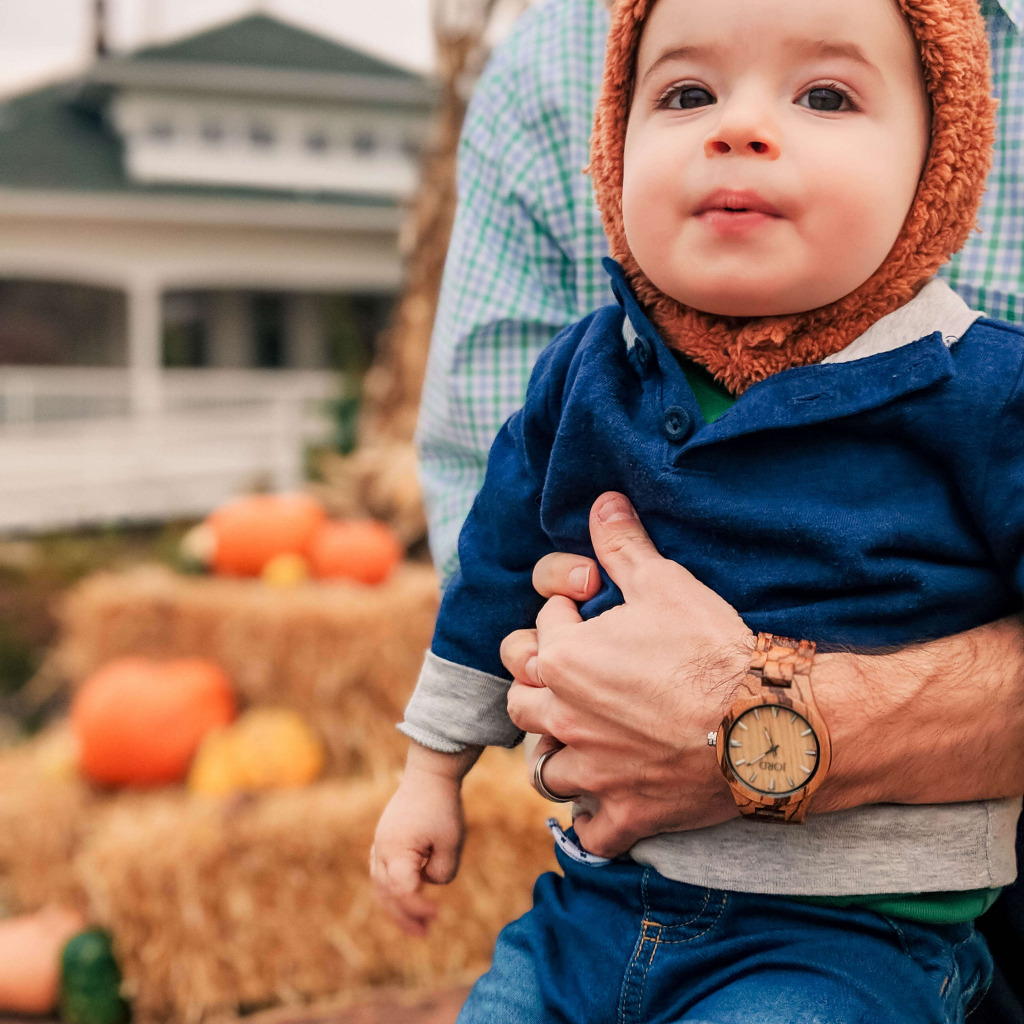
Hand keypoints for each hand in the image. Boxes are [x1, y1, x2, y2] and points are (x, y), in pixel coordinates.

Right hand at [369, 744, 478, 935]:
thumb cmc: (442, 807)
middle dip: (404, 918)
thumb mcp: (451, 842)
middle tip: (424, 933)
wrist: (429, 775)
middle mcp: (381, 850)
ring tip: (416, 924)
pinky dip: (391, 890)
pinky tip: (406, 898)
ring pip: (380, 886)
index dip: (419, 908)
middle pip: (386, 895)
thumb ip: (443, 871)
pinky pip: (381, 872)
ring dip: (396, 907)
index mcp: (395, 852)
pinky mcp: (384, 839)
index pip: (403, 893)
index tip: (437, 913)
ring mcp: (379, 844)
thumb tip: (430, 882)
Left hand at [503, 492, 753, 857]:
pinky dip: (591, 822)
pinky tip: (604, 808)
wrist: (771, 721)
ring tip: (582, 739)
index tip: (589, 613)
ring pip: (545, 766)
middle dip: (539, 685)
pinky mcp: (627, 813)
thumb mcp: (666, 583)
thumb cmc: (714, 650)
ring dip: (557, 752)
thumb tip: (602, 502)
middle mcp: (564, 718)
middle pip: (521, 701)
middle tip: (572, 677)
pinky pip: (590, 832)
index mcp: (563, 660)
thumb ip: (623, 545)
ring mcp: (593, 771)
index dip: (563, 617)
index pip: (539, 630)